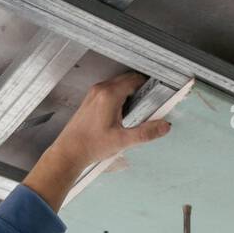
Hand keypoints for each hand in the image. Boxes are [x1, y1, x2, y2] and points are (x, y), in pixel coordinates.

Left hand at [50, 72, 171, 169]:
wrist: (69, 152)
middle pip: (127, 80)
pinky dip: (120, 97)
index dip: (148, 86)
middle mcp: (100, 90)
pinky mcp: (91, 100)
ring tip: (136, 112)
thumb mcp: (123, 141)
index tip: (157, 94)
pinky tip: (123, 115)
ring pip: (119, 85)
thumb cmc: (90, 145)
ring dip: (130, 94)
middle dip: (141, 90)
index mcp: (109, 95)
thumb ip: (146, 132)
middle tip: (149, 105)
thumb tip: (164, 126)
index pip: (135, 79)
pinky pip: (110, 91)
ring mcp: (94, 94)